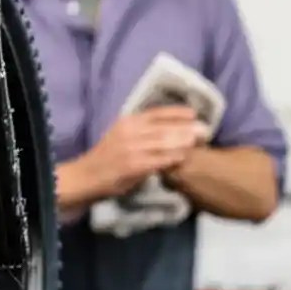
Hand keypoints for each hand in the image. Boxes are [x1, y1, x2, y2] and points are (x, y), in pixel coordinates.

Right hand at [74, 105, 205, 198]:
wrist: (87, 176)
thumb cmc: (107, 158)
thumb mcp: (121, 136)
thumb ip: (141, 131)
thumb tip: (167, 129)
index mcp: (127, 122)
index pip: (155, 113)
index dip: (176, 112)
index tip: (193, 114)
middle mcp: (129, 131)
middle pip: (163, 127)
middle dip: (185, 128)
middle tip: (204, 130)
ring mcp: (131, 148)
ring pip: (163, 142)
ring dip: (183, 142)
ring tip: (199, 142)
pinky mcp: (133, 165)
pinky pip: (158, 160)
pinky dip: (172, 158)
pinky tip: (183, 158)